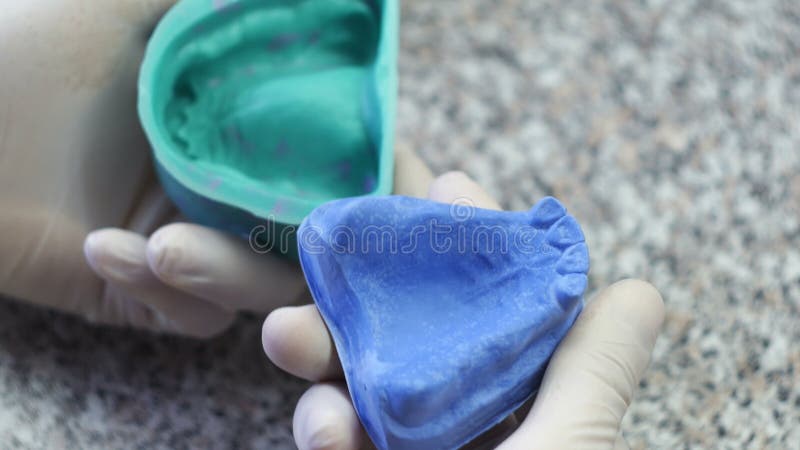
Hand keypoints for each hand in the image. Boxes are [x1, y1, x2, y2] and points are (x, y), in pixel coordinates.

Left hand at [0, 0, 430, 337]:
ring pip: (269, 290)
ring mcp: (211, 244)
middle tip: (319, 245)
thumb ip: (239, 1)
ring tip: (161, 245)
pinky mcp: (162, 292)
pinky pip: (194, 314)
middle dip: (333, 256)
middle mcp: (250, 190)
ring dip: (224, 271)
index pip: (362, 168)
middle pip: (330, 244)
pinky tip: (102, 245)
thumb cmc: (41, 49)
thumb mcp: (145, 1)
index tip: (423, 199)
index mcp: (268, 129)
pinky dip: (157, 287)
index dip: (399, 190)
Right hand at [262, 171, 664, 449]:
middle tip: (338, 231)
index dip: (471, 241)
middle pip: (416, 325)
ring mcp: (413, 447)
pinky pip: (341, 446)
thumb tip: (643, 289)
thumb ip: (596, 377)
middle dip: (375, 280)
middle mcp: (471, 419)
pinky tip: (319, 426)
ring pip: (360, 380)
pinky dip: (327, 434)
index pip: (498, 301)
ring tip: (287, 332)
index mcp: (529, 400)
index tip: (445, 183)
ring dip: (322, 350)